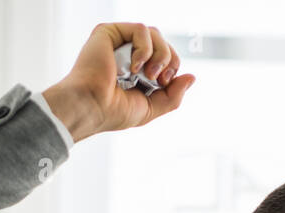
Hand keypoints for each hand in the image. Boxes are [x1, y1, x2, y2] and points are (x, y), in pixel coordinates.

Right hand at [41, 22, 195, 142]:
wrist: (93, 108)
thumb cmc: (114, 111)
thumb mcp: (152, 107)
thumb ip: (173, 95)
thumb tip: (191, 77)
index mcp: (136, 70)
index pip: (165, 57)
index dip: (173, 67)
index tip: (163, 84)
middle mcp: (127, 53)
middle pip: (163, 43)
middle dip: (170, 60)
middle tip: (159, 80)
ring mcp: (118, 42)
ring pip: (155, 33)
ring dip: (160, 55)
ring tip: (148, 74)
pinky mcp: (109, 33)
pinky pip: (140, 29)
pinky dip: (145, 48)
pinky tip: (135, 66)